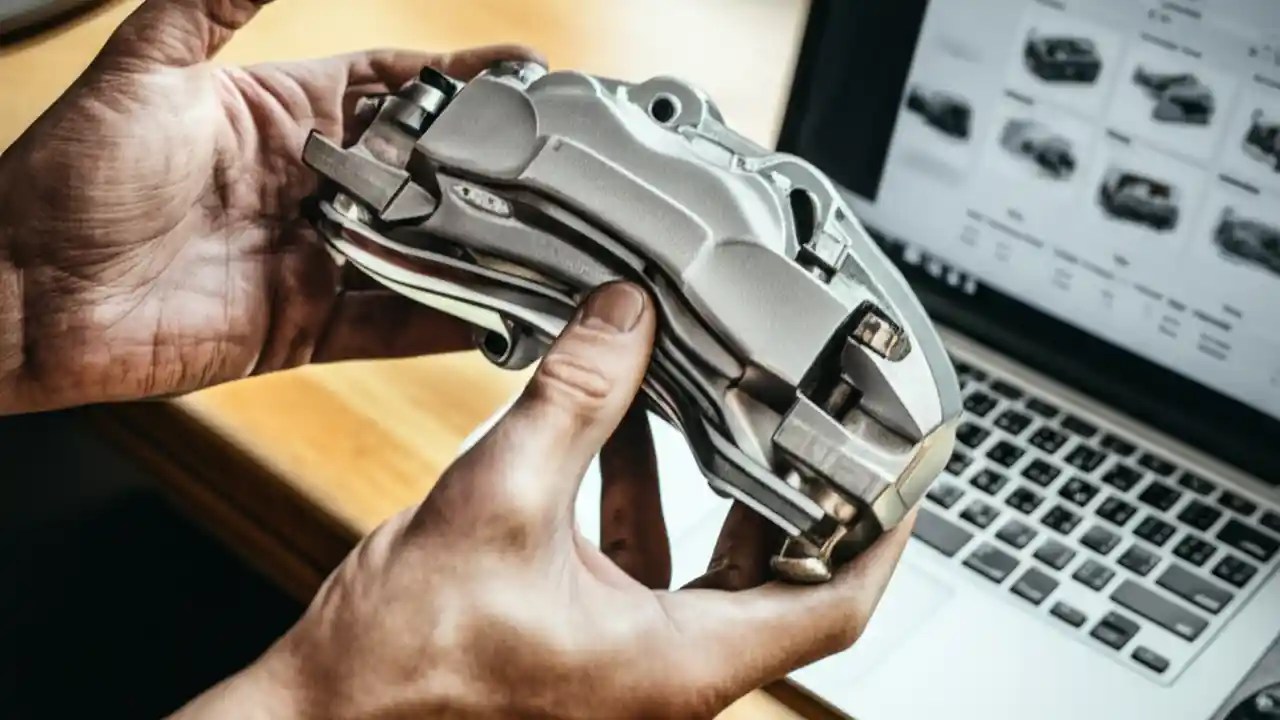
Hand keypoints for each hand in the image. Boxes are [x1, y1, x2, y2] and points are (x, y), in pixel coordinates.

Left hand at [0, 0, 540, 413]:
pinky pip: (394, 324)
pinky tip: (500, 316)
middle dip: (487, 169)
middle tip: (556, 167)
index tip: (525, 72)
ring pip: (421, 250)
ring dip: (479, 249)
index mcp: (283, 115)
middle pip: (424, 172)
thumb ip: (213, 1)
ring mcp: (314, 257)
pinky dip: (448, 324)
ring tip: (549, 244)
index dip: (461, 78)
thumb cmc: (67, 177)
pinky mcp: (307, 325)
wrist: (20, 293)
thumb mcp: (145, 69)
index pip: (395, 87)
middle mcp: (311, 185)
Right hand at [171, 283, 915, 719]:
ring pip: (708, 571)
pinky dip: (644, 503)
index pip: (834, 604)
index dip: (883, 534)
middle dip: (793, 496)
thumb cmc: (401, 664)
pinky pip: (646, 568)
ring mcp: (626, 665)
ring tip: (698, 406)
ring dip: (706, 489)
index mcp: (675, 662)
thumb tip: (624, 320)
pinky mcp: (585, 645)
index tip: (902, 475)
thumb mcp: (499, 499)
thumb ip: (575, 397)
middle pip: (781, 583)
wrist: (327, 717)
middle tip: (804, 424)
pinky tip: (614, 439)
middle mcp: (665, 674)